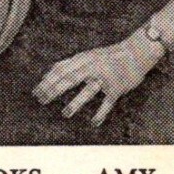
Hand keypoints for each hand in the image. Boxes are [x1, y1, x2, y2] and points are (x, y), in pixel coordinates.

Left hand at [34, 36, 163, 126]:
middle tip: (43, 101)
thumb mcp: (90, 55)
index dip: (48, 80)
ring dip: (77, 102)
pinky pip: (108, 102)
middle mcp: (93, 67)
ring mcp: (105, 78)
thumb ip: (72, 62)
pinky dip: (101, 112)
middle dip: (55, 90)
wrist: (137, 51)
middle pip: (71, 78)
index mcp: (85, 59)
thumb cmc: (110, 56)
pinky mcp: (117, 87)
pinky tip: (94, 122)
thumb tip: (50, 70)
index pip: (62, 69)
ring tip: (66, 114)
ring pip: (89, 90)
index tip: (36, 92)